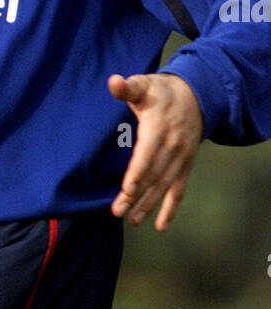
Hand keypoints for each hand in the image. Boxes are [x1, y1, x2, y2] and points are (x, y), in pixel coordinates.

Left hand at [108, 72, 203, 229]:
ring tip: (132, 221)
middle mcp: (173, 145)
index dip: (138, 171)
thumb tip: (114, 82)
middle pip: (154, 174)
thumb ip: (128, 87)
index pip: (148, 153)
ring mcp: (181, 158)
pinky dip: (170, 209)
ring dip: (149, 204)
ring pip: (164, 185)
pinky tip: (159, 226)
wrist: (196, 96)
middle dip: (137, 195)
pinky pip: (179, 190)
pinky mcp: (185, 166)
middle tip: (118, 211)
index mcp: (160, 126)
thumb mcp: (145, 84)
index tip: (126, 189)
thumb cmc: (161, 91)